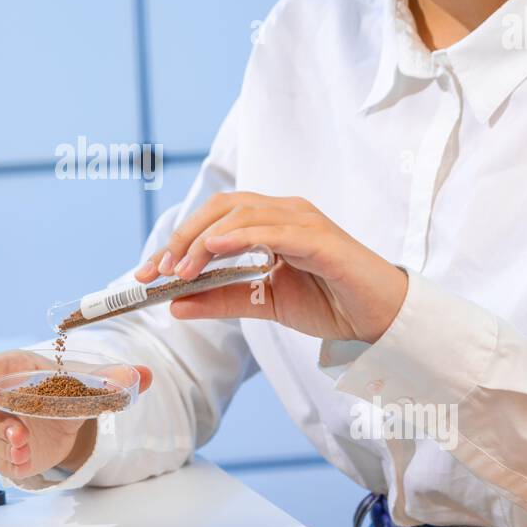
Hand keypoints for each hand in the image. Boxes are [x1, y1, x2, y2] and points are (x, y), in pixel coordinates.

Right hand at [0, 349, 153, 480]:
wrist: (65, 410)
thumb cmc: (64, 384)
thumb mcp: (88, 380)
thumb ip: (111, 378)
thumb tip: (144, 375)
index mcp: (10, 370)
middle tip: (19, 432)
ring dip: (9, 443)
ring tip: (27, 445)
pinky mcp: (5, 453)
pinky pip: (3, 459)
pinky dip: (14, 460)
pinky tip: (28, 457)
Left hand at [134, 192, 407, 344]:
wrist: (379, 319)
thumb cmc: (329, 303)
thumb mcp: (263, 304)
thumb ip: (221, 300)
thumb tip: (174, 304)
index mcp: (270, 223)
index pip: (214, 219)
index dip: (177, 240)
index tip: (147, 273)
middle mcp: (285, 213)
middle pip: (221, 208)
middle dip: (183, 237)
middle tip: (159, 271)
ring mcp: (303, 221)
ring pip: (242, 215)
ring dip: (204, 241)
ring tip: (181, 270)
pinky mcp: (320, 239)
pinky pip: (274, 230)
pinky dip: (241, 236)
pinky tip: (216, 249)